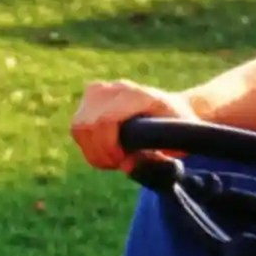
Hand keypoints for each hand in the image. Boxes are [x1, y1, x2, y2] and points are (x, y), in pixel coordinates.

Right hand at [70, 79, 200, 171]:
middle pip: (87, 126)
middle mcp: (117, 88)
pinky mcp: (91, 95)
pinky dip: (89, 145)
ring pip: (79, 128)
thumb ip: (155, 157)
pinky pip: (78, 127)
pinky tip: (107, 151)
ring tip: (114, 159)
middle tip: (119, 163)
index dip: (108, 147)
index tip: (122, 162)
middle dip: (100, 153)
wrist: (173, 108)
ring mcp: (101, 89)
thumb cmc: (177, 128)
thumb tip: (127, 166)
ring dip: (93, 151)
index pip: (105, 120)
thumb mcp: (177, 143)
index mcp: (140, 96)